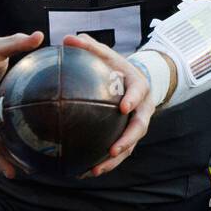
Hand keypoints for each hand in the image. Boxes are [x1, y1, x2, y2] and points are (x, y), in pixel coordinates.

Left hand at [61, 33, 154, 177]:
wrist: (134, 82)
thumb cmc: (116, 67)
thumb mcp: (106, 54)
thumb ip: (89, 46)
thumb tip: (67, 38)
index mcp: (139, 88)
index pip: (139, 94)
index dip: (134, 101)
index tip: (123, 108)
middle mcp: (142, 110)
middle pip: (139, 128)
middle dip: (127, 141)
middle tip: (113, 150)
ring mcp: (136, 126)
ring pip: (129, 147)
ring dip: (114, 160)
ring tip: (95, 170)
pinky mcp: (128, 138)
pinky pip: (118, 153)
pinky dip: (104, 163)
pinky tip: (85, 172)